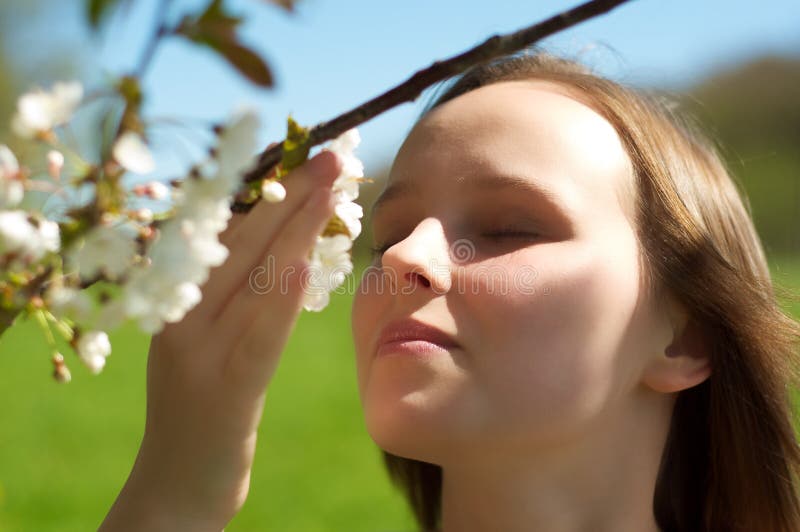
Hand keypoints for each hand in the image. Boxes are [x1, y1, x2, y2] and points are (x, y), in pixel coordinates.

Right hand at [100, 150, 340, 530]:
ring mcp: (197, 351)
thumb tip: (282, 245)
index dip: (268, 190)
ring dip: (296, 227)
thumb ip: (235, 295)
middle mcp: (181, 316)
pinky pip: (256, 335)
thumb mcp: (211, 341)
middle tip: (333, 152)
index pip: (225, 233)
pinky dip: (280, 297)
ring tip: (331, 186)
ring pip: (251, 277)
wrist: (179, 481)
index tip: (305, 153)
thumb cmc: (205, 406)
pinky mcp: (224, 389)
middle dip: (290, 192)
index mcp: (177, 300)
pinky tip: (305, 263)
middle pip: (240, 242)